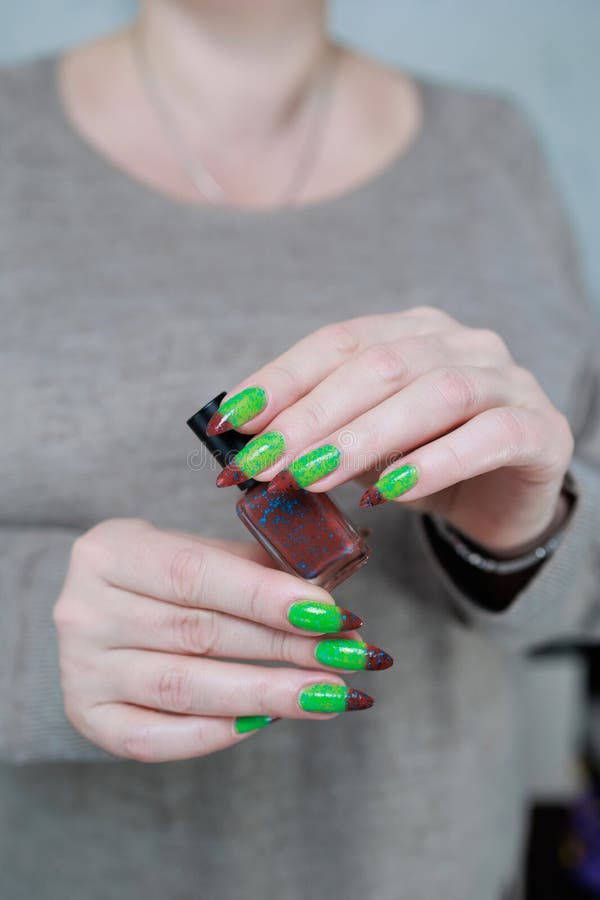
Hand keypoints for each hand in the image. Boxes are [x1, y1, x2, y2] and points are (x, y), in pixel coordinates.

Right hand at [53, 519, 388, 761]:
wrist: (98, 609)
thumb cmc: (160, 574)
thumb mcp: (198, 549)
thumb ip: (256, 569)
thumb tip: (333, 597)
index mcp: (109, 551)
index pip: (196, 574)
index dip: (267, 596)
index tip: (332, 613)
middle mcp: (83, 609)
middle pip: (199, 634)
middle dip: (286, 648)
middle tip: (351, 656)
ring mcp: (80, 668)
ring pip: (185, 688)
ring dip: (268, 695)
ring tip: (331, 694)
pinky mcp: (87, 716)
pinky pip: (155, 737)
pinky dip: (216, 733)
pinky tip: (268, 721)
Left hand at [209, 307, 573, 553]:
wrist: (506, 499)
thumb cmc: (426, 463)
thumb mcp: (365, 445)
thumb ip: (321, 433)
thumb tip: (247, 439)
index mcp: (413, 331)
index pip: (339, 342)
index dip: (282, 379)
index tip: (232, 421)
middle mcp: (461, 343)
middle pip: (379, 366)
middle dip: (310, 417)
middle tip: (259, 464)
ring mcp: (506, 381)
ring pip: (432, 394)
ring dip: (361, 439)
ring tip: (309, 478)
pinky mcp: (538, 429)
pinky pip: (487, 437)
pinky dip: (432, 464)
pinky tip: (388, 494)